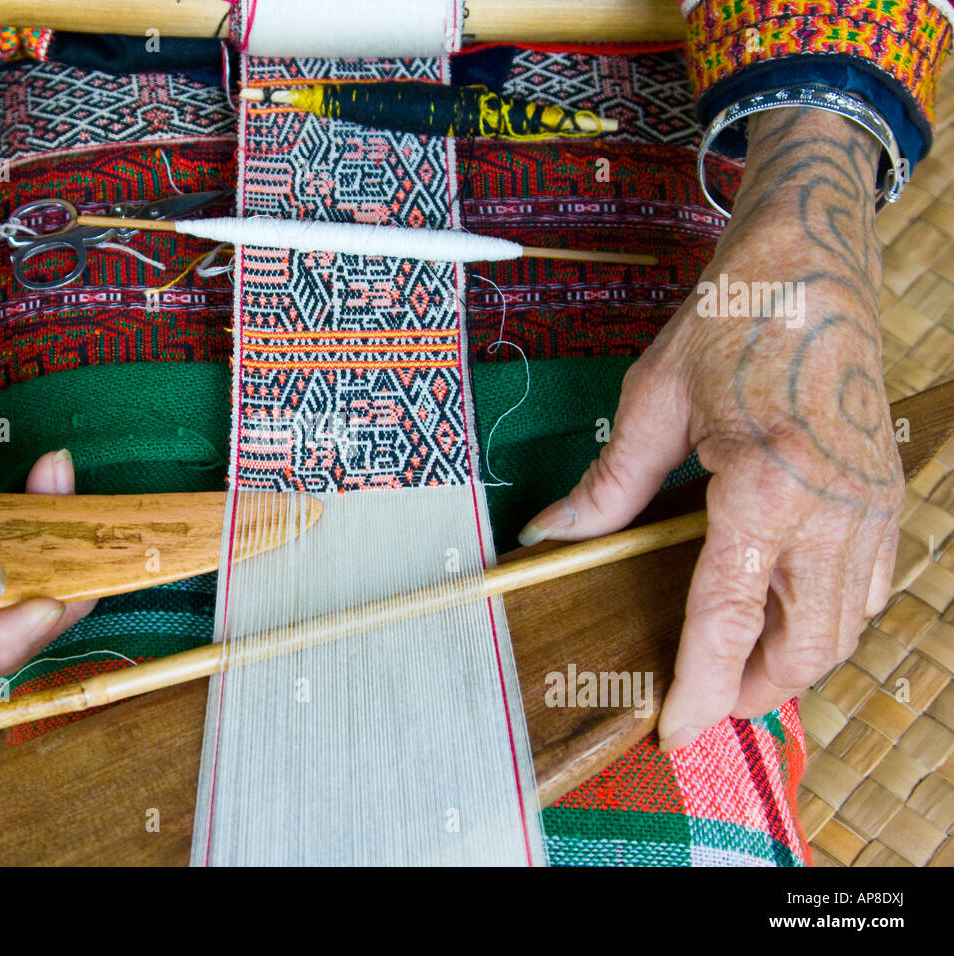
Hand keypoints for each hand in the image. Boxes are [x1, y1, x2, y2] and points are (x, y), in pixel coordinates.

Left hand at [518, 108, 903, 750]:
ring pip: (844, 629)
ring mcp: (872, 507)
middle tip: (698, 700)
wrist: (813, 267)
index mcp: (768, 489)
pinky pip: (866, 591)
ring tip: (736, 670)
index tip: (675, 730)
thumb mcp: (653, 402)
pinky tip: (785, 617)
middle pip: (801, 646)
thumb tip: (550, 536)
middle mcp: (833, 511)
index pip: (729, 621)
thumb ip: (606, 487)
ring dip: (792, 662)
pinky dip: (826, 624)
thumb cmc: (732, 324)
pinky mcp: (887, 497)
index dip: (699, 687)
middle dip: (750, 690)